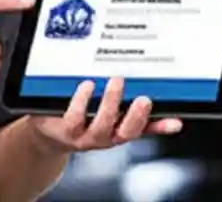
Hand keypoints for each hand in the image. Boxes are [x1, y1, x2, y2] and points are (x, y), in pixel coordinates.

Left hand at [27, 77, 182, 152]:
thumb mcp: (112, 120)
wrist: (48, 135)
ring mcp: (83, 135)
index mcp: (117, 132)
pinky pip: (74, 117)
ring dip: (111, 104)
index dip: (159, 128)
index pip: (143, 131)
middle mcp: (103, 137)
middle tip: (144, 98)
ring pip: (100, 125)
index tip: (174, 120)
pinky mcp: (63, 129)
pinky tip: (87, 85)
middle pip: (124, 133)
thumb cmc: (84, 121)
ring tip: (117, 83)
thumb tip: (173, 117)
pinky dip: (82, 101)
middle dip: (136, 117)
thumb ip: (140, 118)